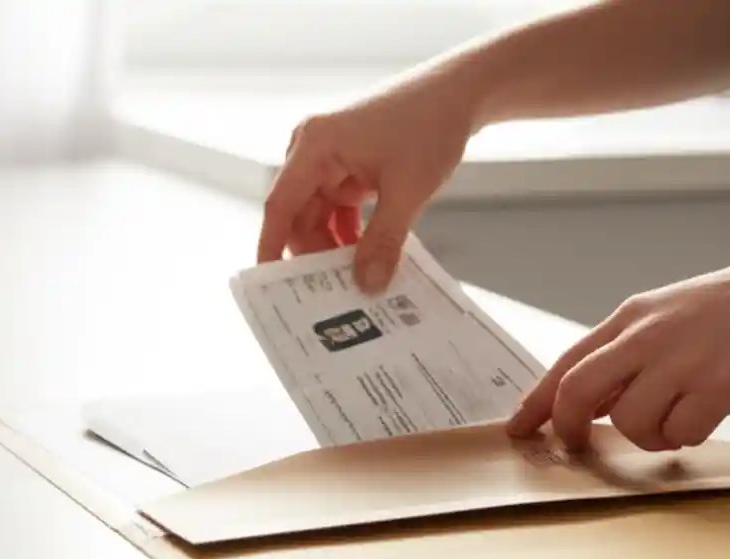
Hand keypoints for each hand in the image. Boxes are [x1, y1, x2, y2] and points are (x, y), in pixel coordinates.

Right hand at [257, 71, 475, 291]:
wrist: (459, 92)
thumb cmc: (429, 125)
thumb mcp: (407, 190)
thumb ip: (384, 241)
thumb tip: (367, 285)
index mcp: (314, 146)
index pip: (280, 206)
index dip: (272, 248)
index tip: (270, 286)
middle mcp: (313, 150)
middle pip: (300, 215)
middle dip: (315, 254)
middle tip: (331, 296)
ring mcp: (332, 158)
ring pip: (320, 216)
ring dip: (336, 246)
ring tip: (355, 281)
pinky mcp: (350, 165)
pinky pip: (339, 208)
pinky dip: (351, 232)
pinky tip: (369, 257)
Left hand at [506, 249, 729, 450]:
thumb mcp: (674, 316)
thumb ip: (634, 352)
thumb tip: (595, 401)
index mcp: (632, 317)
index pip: (566, 363)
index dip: (535, 402)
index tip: (516, 429)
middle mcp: (647, 334)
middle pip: (576, 391)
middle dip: (569, 429)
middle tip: (581, 448)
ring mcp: (683, 358)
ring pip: (628, 421)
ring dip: (648, 437)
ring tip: (680, 420)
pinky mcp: (721, 383)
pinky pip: (680, 432)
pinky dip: (688, 438)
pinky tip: (709, 419)